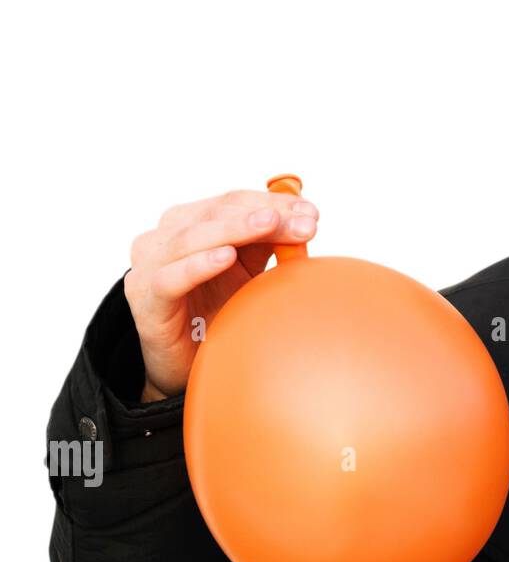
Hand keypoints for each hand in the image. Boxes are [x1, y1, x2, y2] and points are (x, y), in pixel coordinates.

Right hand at [124, 188, 318, 400]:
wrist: (186, 360)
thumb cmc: (216, 307)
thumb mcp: (249, 268)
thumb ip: (269, 242)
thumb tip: (306, 219)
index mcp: (191, 221)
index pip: (234, 201)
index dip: (273, 202)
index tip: (311, 213)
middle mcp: (165, 235)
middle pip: (217, 213)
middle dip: (265, 215)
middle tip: (304, 223)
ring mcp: (149, 264)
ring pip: (193, 237)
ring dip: (236, 229)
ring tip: (269, 224)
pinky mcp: (144, 297)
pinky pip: (170, 277)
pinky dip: (199, 264)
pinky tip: (226, 257)